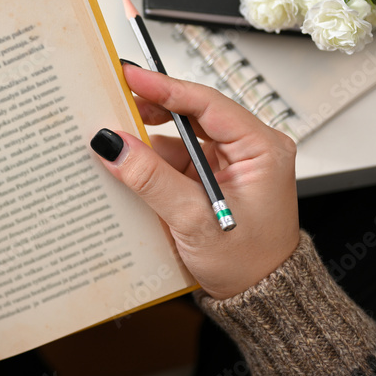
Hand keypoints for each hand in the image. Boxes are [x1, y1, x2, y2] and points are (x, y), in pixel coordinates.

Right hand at [91, 64, 299, 298]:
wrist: (261, 298)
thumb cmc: (248, 263)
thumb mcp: (193, 220)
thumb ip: (151, 179)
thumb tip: (114, 145)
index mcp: (261, 148)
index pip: (207, 104)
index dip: (165, 88)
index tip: (130, 76)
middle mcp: (249, 150)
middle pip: (192, 116)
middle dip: (152, 112)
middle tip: (114, 105)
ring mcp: (229, 165)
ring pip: (180, 139)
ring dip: (148, 142)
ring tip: (114, 142)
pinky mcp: (212, 181)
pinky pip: (176, 162)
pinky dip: (152, 164)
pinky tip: (128, 169)